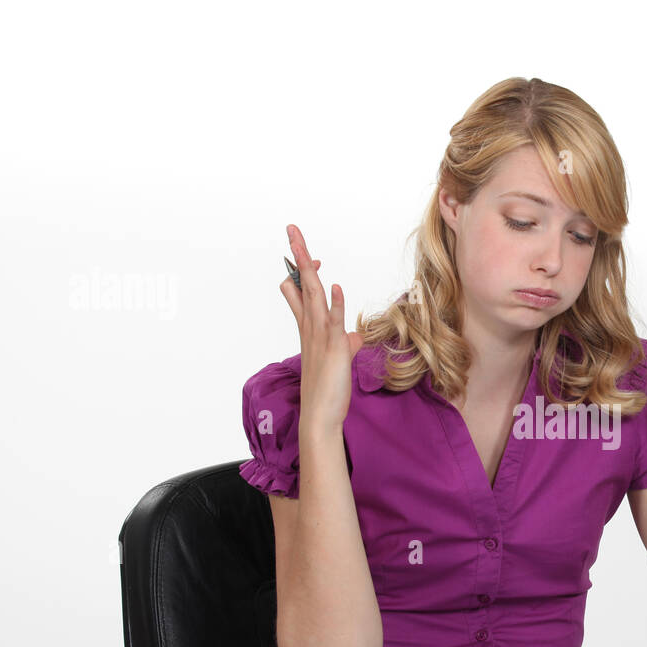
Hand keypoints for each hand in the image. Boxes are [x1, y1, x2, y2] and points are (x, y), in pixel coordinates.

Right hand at [280, 224, 363, 436]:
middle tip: (292, 230)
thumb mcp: (341, 360)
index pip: (302, 293)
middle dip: (298, 257)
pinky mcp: (333, 350)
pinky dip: (333, 304)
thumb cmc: (329, 390)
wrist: (321, 416)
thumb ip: (346, 343)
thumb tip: (354, 335)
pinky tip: (333, 287)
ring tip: (302, 246)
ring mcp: (320, 338)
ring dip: (309, 270)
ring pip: (313, 297)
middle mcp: (311, 329)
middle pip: (303, 285)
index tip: (306, 256)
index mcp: (310, 330)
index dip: (303, 272)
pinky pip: (332, 322)